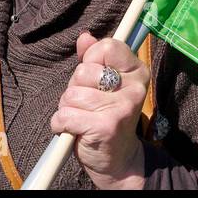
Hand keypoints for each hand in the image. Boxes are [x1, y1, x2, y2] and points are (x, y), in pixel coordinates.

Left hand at [49, 31, 147, 189]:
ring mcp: (122, 107)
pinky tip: (72, 130)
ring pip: (72, 94)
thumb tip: (84, 37)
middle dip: (75, 87)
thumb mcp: (103, 85)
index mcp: (137, 71)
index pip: (107, 46)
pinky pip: (66, 114)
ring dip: (67, 108)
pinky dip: (60, 124)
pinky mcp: (106, 125)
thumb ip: (94, 60)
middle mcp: (134, 87)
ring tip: (80, 118)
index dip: (91, 58)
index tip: (93, 77)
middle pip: (84, 70)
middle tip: (87, 105)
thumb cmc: (106, 117)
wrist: (118, 160)